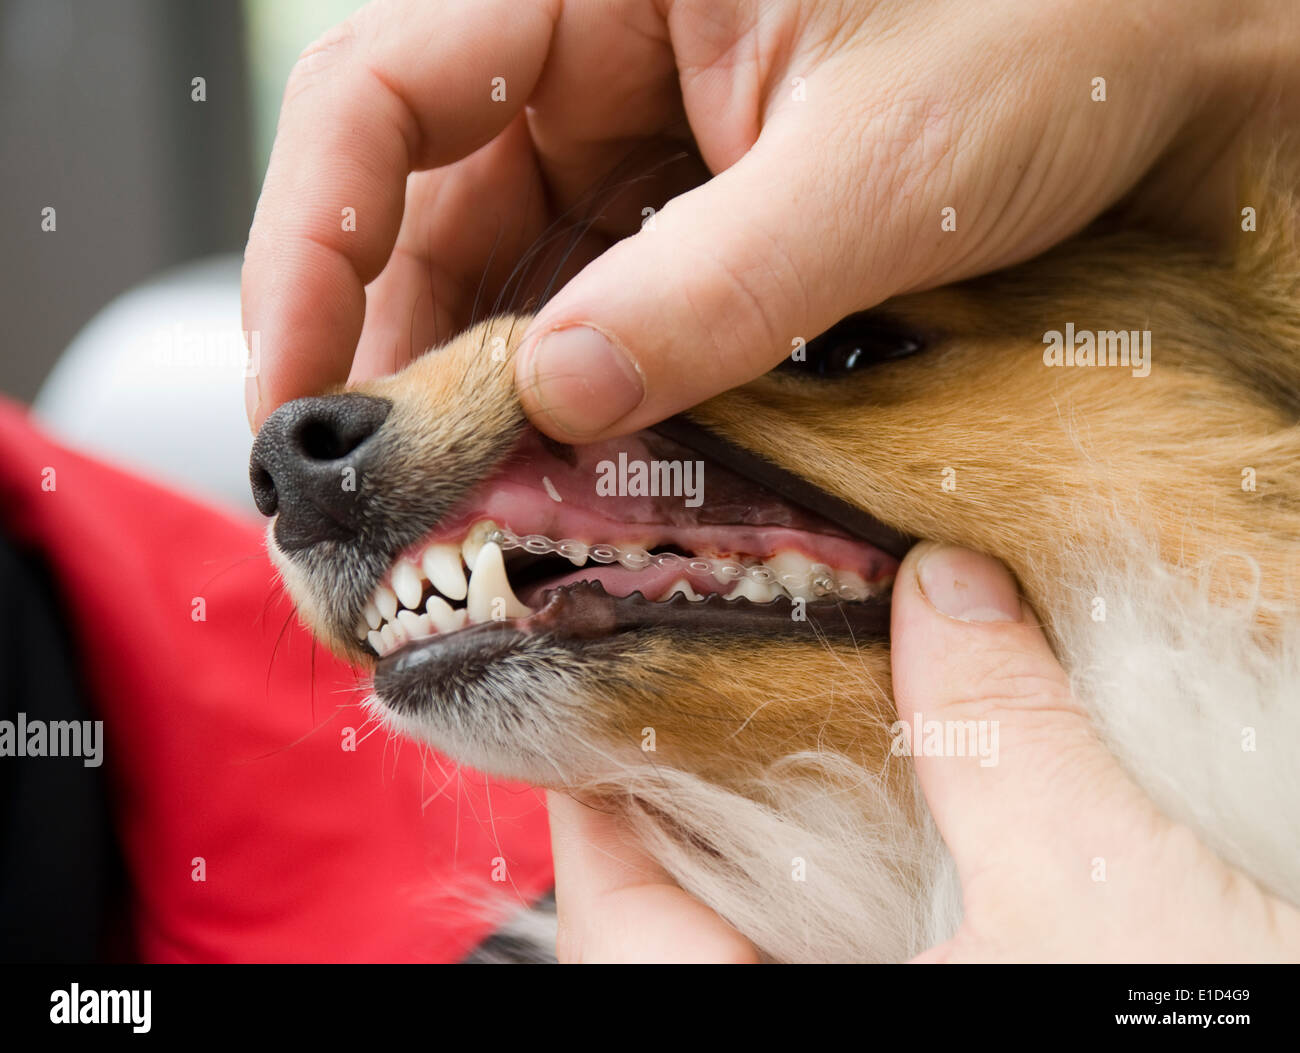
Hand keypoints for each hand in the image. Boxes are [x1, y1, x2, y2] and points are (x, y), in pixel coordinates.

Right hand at [241, 0, 1292, 437]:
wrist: (1178, 54)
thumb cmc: (1064, 28)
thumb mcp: (877, 168)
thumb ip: (709, 288)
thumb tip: (562, 397)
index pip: (381, 100)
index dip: (306, 248)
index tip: (290, 391)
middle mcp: (600, 48)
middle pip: (427, 206)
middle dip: (393, 354)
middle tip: (380, 498)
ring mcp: (646, 128)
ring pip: (506, 263)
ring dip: (479, 385)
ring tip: (464, 505)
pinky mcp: (695, 197)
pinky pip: (594, 290)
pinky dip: (573, 381)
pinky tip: (568, 463)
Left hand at [548, 543, 1299, 962]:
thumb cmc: (1215, 1042)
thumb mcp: (1105, 904)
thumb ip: (1004, 741)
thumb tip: (949, 589)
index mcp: (777, 1031)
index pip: (618, 913)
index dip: (596, 791)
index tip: (600, 683)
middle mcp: (809, 1026)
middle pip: (689, 913)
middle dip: (702, 790)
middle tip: (715, 668)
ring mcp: (877, 1018)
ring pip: (777, 932)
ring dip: (794, 827)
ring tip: (811, 711)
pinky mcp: (955, 992)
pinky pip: (860, 946)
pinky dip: (869, 872)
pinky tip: (914, 801)